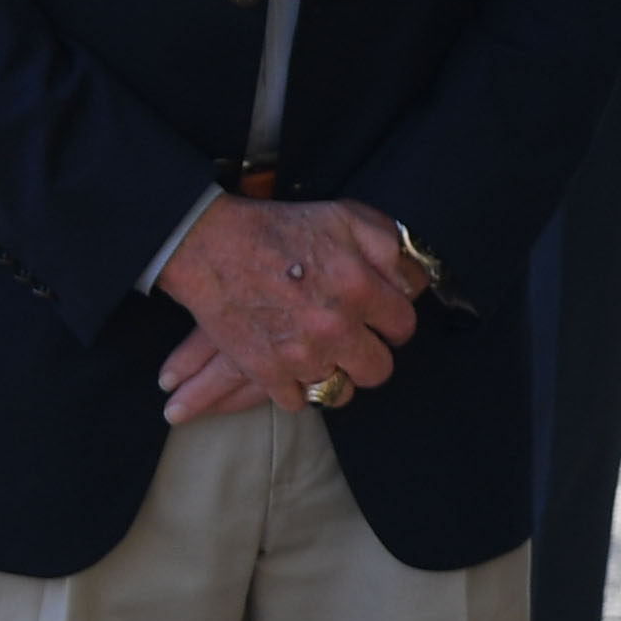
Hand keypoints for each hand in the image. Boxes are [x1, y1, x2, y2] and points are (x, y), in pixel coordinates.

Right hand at [155, 195, 428, 423]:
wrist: (210, 245)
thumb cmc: (280, 228)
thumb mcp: (346, 218)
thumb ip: (388, 246)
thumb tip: (411, 279)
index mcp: (360, 288)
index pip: (404, 327)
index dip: (393, 323)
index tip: (380, 320)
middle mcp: (335, 326)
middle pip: (378, 370)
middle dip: (369, 356)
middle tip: (354, 342)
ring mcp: (300, 354)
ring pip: (339, 391)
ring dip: (334, 375)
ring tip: (323, 355)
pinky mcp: (266, 371)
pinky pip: (298, 402)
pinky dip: (296, 388)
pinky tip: (292, 365)